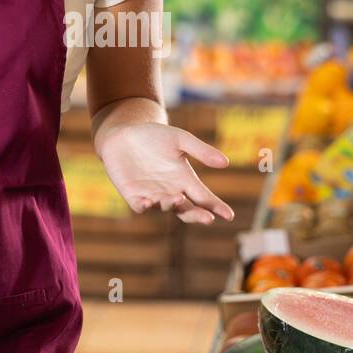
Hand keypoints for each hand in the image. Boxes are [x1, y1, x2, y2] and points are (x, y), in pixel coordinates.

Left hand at [95, 122, 234, 224]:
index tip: (229, 215)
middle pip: (187, 210)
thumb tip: (225, 162)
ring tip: (178, 199)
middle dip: (198, 215)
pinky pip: (140, 206)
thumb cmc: (153, 136)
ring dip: (172, 205)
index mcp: (185, 179)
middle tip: (208, 218)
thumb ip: (201, 151)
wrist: (123, 134)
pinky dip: (145, 207)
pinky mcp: (133, 195)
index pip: (204, 198)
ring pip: (166, 208)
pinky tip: (149, 203)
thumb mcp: (180, 139)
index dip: (216, 207)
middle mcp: (171, 191)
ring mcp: (152, 195)